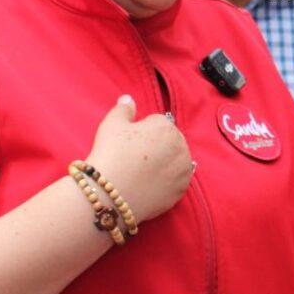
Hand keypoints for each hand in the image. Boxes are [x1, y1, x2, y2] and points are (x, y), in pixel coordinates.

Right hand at [86, 96, 193, 221]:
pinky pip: (175, 182)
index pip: (156, 123)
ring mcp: (183, 171)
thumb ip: (124, 109)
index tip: (128, 143)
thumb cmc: (110, 154)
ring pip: (174, 161)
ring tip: (142, 172)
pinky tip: (149, 185)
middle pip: (169, 141)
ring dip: (164, 163)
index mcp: (167, 127)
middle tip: (133, 158)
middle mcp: (182, 147)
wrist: (109, 194)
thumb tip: (129, 99)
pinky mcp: (181, 192)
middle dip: (155, 146)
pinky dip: (166, 182)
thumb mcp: (111, 124)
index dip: (140, 132)